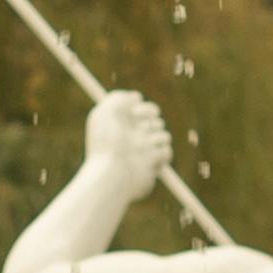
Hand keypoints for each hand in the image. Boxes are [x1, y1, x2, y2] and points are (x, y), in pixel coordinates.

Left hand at [84, 85, 172, 201]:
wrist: (112, 174)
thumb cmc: (106, 144)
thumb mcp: (106, 113)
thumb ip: (119, 98)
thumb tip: (137, 97)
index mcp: (120, 128)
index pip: (141, 111)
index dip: (144, 108)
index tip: (137, 111)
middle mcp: (132, 140)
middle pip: (155, 121)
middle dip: (153, 121)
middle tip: (144, 128)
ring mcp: (144, 153)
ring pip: (163, 136)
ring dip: (157, 136)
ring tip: (142, 146)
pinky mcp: (153, 166)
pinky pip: (166, 152)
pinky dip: (160, 152)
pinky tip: (148, 159)